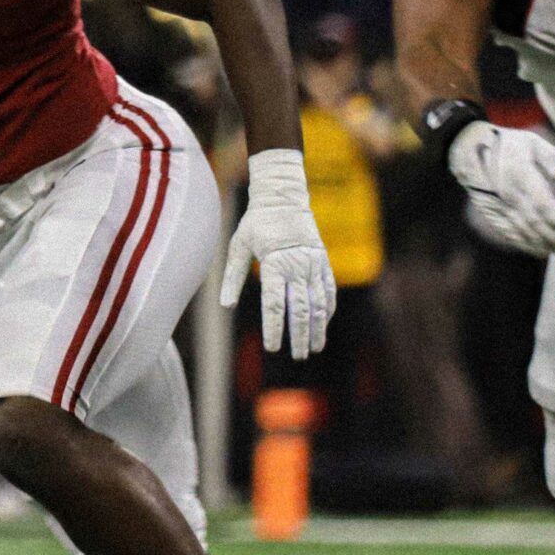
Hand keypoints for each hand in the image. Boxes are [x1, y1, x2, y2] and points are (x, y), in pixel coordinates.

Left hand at [219, 150, 336, 358]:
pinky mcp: (323, 262)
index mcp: (275, 264)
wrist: (283, 199)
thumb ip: (232, 277)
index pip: (274, 304)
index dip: (274, 328)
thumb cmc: (256, 224)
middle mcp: (297, 267)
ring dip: (317, 328)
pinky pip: (328, 290)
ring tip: (314, 348)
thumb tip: (226, 306)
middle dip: (299, 335)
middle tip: (296, 355)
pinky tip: (324, 324)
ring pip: (318, 303)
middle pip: (300, 309)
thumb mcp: (237, 246)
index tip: (272, 347)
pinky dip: (327, 309)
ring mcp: (313, 265)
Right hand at [449, 120, 554, 257]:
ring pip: (522, 231)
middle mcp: (509, 194)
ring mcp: (498, 205)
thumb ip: (552, 162)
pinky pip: (508, 231)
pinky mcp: (491, 212)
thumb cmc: (505, 143)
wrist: (467, 149)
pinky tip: (538, 250)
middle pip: (534, 223)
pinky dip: (524, 243)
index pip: (543, 206)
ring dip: (542, 245)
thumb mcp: (532, 143)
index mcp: (521, 176)